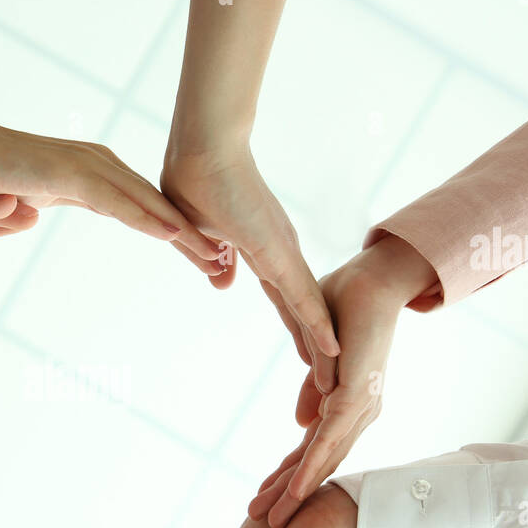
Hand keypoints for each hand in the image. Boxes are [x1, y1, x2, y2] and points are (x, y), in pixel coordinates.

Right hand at [0, 119, 224, 276]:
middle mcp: (101, 165)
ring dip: (180, 231)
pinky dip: (147, 218)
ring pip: (145, 204)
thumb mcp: (26, 192)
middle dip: (191, 235)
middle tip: (225, 262)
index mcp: (95, 174)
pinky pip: (117, 201)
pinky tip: (171, 234)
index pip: (144, 208)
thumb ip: (41, 201)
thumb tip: (35, 214)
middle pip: (155, 205)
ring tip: (212, 255)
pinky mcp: (72, 172)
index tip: (202, 256)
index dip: (175, 232)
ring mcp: (89, 166)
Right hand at [161, 146, 339, 381]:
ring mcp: (282, 252)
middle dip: (313, 344)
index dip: (296, 324)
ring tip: (334, 380)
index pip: (284, 296)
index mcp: (260, 247)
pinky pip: (302, 297)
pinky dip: (318, 325)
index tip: (308, 350)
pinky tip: (332, 351)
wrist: (202, 147)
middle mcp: (279, 251)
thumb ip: (209, 258)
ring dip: (319, 346)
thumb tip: (222, 281)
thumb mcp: (198, 233)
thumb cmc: (193, 179)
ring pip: (308, 310)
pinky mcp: (278, 253)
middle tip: (329, 379)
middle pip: (302, 309)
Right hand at [249, 233, 437, 527]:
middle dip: (287, 495)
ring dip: (294, 491)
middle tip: (259, 520)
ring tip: (268, 516)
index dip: (288, 475)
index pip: (314, 450)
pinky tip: (293, 490)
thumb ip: (312, 390)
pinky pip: (329, 440)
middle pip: (319, 466)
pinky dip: (311, 467)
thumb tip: (302, 421)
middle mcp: (359, 414)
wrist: (377, 279)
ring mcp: (361, 408)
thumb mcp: (319, 358)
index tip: (263, 496)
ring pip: (324, 461)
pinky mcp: (358, 397)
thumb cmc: (348, 308)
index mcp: (350, 406)